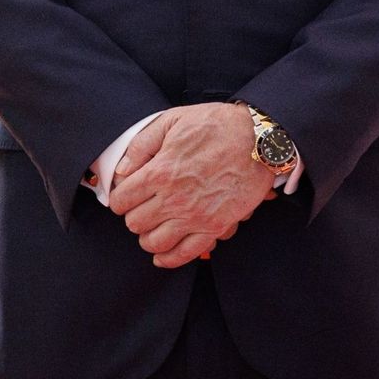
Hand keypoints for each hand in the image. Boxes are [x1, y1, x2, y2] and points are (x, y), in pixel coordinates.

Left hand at [107, 103, 275, 268]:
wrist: (259, 139)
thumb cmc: (218, 126)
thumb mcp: (173, 120)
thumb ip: (141, 145)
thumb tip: (121, 169)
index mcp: (159, 172)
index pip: (121, 200)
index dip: (119, 198)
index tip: (125, 195)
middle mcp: (173, 199)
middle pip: (134, 224)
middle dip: (133, 215)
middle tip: (141, 207)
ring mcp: (194, 216)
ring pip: (154, 243)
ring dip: (148, 236)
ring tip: (153, 226)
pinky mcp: (214, 227)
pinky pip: (184, 254)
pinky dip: (169, 258)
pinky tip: (163, 254)